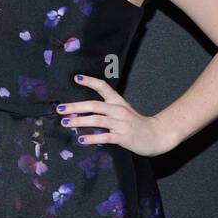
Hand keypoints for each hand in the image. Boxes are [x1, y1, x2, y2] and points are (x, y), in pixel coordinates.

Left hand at [57, 74, 177, 156]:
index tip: (76, 78)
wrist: (157, 135)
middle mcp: (119, 110)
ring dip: (80, 121)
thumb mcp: (122, 112)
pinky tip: (82, 139)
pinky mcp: (124, 137)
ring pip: (97, 119)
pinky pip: (106, 137)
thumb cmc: (135, 124)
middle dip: (75, 106)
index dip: (90, 81)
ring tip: (66, 122)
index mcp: (118, 102)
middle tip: (60, 109)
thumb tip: (80, 111)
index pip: (103, 87)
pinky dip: (92, 138)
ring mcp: (121, 123)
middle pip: (94, 105)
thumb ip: (105, 110)